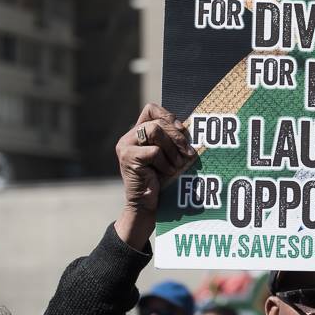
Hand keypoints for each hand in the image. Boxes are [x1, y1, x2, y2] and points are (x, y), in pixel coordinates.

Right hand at [114, 103, 194, 248]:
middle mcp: (129, 136)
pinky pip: (153, 151)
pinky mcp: (127, 157)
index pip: (151, 109)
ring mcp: (125, 146)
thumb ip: (172, 139)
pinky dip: (165, 162)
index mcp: (138, 132)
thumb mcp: (169, 155)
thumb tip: (188, 125)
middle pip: (157, 122)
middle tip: (189, 153)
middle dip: (177, 137)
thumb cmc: (161, 180)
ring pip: (154, 131)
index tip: (182, 129)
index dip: (168, 116)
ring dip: (172, 149)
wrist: (147, 205)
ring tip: (177, 164)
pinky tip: (166, 173)